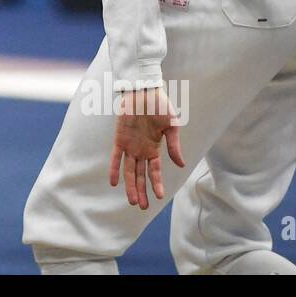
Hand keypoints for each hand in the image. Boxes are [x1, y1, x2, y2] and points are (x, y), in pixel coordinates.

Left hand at [108, 87, 185, 209]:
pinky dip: (114, 169)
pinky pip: (115, 157)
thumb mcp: (172, 126)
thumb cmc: (160, 105)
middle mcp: (141, 150)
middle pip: (140, 175)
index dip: (157, 184)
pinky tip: (114, 182)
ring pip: (129, 170)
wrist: (144, 90)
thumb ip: (174, 146)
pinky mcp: (119, 138)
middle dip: (141, 191)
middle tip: (141, 207)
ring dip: (130, 185)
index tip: (161, 197)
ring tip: (132, 201)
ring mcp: (130, 145)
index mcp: (154, 148)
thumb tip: (181, 165)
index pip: (155, 171)